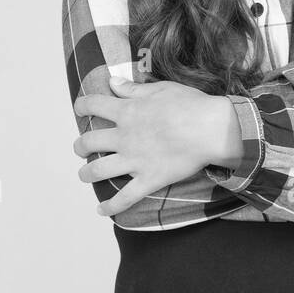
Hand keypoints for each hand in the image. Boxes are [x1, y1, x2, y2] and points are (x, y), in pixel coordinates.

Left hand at [72, 78, 239, 216]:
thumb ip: (134, 88)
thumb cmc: (191, 105)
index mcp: (127, 111)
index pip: (93, 105)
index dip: (82, 106)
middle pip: (88, 142)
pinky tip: (101, 210)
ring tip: (85, 174)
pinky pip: (125, 198)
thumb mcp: (161, 88)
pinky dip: (111, 206)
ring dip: (86, 174)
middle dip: (80, 146)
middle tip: (82, 148)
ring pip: (97, 171)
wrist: (213, 129)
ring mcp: (134, 160)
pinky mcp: (149, 179)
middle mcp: (124, 137)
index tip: (80, 109)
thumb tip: (112, 82)